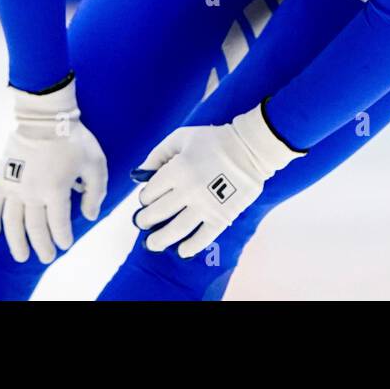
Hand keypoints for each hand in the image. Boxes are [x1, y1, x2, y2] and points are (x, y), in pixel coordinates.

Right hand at [0, 75, 108, 263]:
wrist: (45, 118)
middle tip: (46, 258)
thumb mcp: (95, 163)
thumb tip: (89, 216)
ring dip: (15, 242)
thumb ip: (95, 192)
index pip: (59, 224)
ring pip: (12, 222)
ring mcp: (14, 187)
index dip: (63, 238)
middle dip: (42, 246)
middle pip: (35, 228)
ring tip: (21, 256)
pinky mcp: (1, 178)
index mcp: (56, 190)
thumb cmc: (74, 140)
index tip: (65, 245)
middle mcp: (33, 193)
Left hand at [130, 102, 306, 258]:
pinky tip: (182, 251)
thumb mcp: (182, 137)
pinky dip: (191, 247)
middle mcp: (188, 190)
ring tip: (152, 244)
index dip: (145, 198)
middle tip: (142, 223)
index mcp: (177, 169)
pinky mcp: (222, 216)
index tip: (147, 200)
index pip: (150, 192)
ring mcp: (205, 205)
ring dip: (160, 240)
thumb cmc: (213, 140)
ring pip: (176, 230)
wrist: (251, 148)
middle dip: (145, 220)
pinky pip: (203, 237)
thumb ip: (158, 154)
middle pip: (158, 213)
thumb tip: (139, 174)